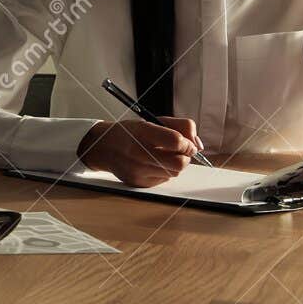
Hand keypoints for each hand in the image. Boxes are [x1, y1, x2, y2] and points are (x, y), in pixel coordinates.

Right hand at [78, 117, 200, 187]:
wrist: (104, 147)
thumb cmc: (131, 132)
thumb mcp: (153, 120)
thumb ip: (180, 127)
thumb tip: (198, 145)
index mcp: (142, 131)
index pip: (176, 141)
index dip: (188, 144)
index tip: (188, 143)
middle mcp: (139, 152)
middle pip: (179, 163)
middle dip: (186, 157)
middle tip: (182, 152)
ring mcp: (138, 170)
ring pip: (174, 173)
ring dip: (176, 165)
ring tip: (166, 156)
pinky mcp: (138, 183)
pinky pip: (164, 180)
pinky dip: (165, 172)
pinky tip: (154, 164)